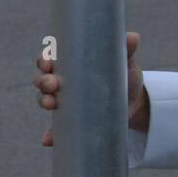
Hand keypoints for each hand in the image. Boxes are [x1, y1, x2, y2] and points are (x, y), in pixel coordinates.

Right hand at [34, 31, 149, 146]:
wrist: (135, 104)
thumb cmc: (124, 76)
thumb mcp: (125, 62)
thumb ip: (126, 49)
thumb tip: (132, 37)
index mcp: (70, 65)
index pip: (49, 59)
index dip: (44, 60)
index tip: (48, 62)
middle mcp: (62, 83)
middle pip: (43, 79)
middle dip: (43, 81)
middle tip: (52, 84)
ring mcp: (64, 102)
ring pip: (45, 100)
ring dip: (43, 101)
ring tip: (51, 104)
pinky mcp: (71, 121)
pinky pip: (56, 130)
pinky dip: (51, 135)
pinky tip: (48, 140)